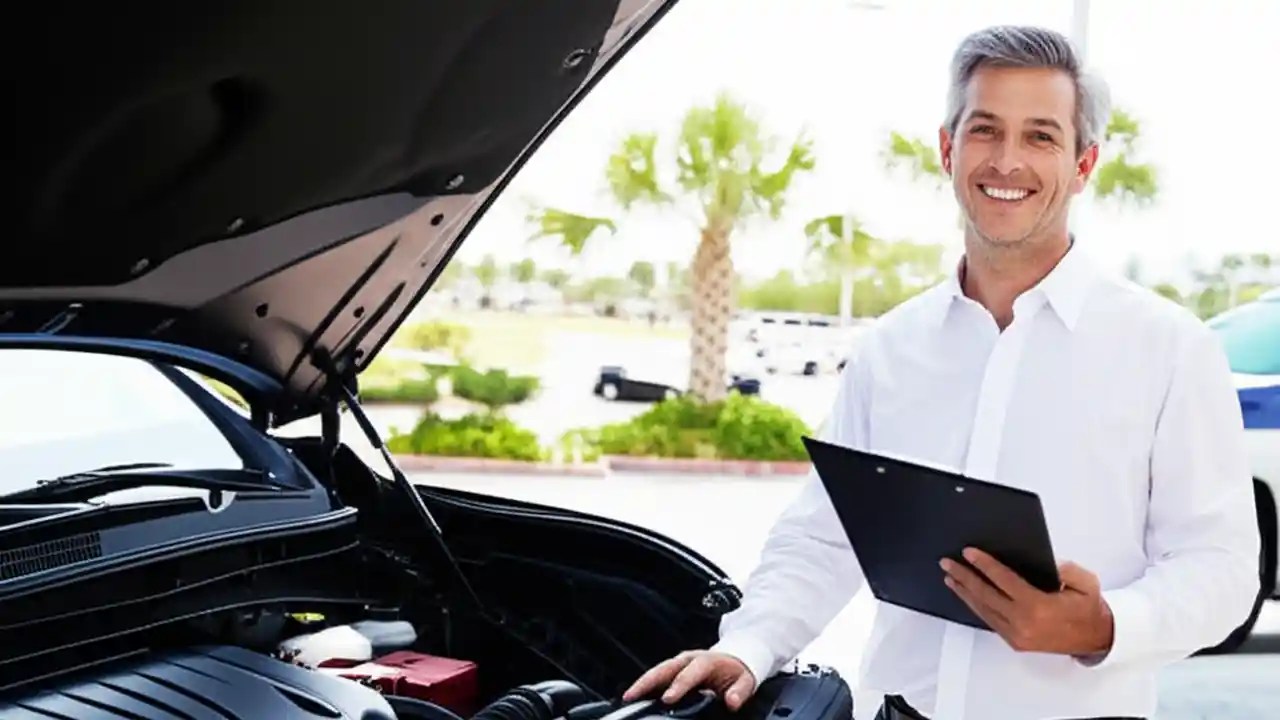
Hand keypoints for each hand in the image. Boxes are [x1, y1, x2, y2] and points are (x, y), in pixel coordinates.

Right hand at [622, 650, 756, 710]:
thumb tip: (732, 702)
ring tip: (627, 697)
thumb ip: (740, 691)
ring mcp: (678, 663)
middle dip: (647, 682)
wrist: (735, 658)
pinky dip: (645, 684)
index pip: (689, 674)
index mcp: (705, 661)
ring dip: (642, 682)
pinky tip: (635, 696)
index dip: (678, 686)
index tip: (667, 699)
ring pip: (656, 671)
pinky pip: (657, 675)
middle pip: (664, 669)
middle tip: (632, 695)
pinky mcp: (673, 668)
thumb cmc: (738, 671)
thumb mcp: (746, 681)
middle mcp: (688, 659)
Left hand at [940, 548, 1113, 655]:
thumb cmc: (1088, 608)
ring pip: (983, 610)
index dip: (984, 565)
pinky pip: (990, 621)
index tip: (968, 552)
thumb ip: (1066, 569)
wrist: (1097, 638)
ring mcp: (1017, 635)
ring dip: (964, 593)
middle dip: (964, 577)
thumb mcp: (1085, 582)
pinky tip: (968, 596)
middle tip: (948, 563)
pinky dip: (977, 607)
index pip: (1003, 580)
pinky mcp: (1016, 642)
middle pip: (986, 595)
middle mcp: (1023, 623)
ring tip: (950, 577)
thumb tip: (1046, 562)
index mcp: (1038, 606)